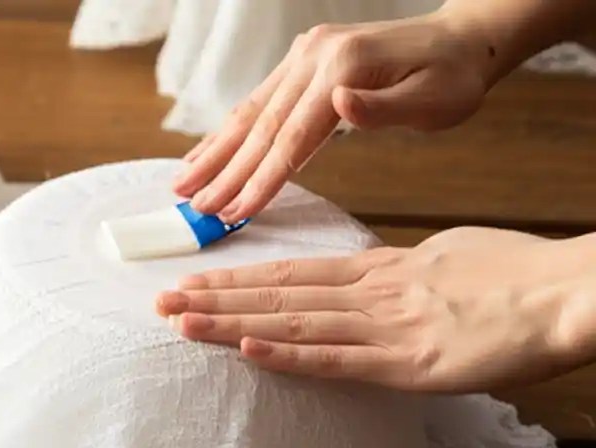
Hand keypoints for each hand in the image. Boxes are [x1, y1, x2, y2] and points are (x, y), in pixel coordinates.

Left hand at [154, 229, 595, 392]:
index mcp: (384, 271)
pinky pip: (338, 360)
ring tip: (180, 320)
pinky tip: (247, 349)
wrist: (570, 292)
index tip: (196, 280)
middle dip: (216, 298)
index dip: (241, 279)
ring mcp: (387, 327)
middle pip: (279, 295)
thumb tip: (383, 280)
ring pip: (294, 322)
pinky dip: (289, 355)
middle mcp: (373, 294)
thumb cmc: (522, 277)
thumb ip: (404, 275)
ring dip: (232, 322)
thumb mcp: (449, 261)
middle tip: (159, 300)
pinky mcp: (409, 361)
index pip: (295, 274)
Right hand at [172, 12, 492, 223]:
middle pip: (260, 124)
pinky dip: (230, 130)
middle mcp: (315, 55)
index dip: (262, 178)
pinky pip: (258, 100)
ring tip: (182, 184)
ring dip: (213, 150)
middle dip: (223, 171)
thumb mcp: (437, 99)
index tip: (235, 213)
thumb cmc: (454, 78)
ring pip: (250, 110)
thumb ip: (384, 108)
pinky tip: (207, 151)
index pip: (293, 136)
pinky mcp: (301, 59)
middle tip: (193, 207)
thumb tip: (339, 107)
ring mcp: (304, 54)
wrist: (461, 40)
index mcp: (344, 67)